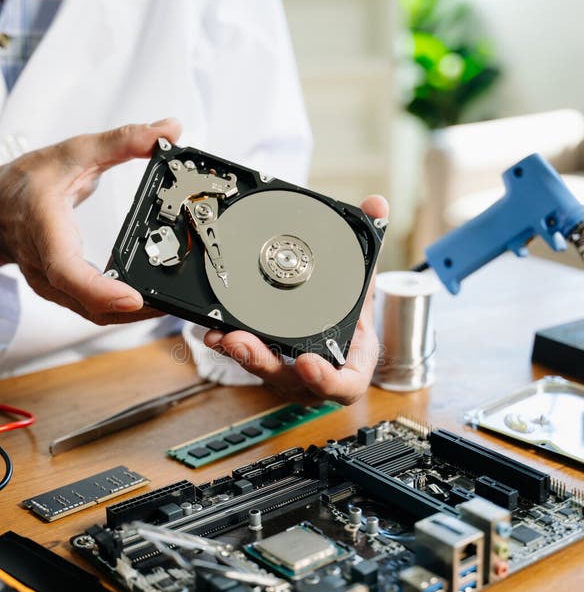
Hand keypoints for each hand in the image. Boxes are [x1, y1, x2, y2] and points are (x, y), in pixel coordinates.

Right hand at [0, 118, 181, 323]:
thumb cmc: (24, 184)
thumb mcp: (72, 152)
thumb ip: (122, 142)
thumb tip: (167, 129)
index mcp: (45, 231)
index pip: (67, 270)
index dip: (100, 290)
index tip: (132, 297)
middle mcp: (47, 267)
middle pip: (89, 304)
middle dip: (133, 310)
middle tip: (172, 303)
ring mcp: (53, 285)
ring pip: (94, 314)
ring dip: (132, 315)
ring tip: (169, 304)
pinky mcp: (63, 293)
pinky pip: (94, 310)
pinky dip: (122, 309)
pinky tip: (148, 300)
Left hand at [204, 194, 387, 404]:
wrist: (339, 331)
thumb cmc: (352, 317)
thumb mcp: (364, 282)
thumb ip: (370, 245)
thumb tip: (377, 205)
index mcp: (352, 364)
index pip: (345, 386)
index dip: (326, 379)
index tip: (307, 362)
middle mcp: (318, 376)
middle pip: (292, 381)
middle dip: (263, 362)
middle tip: (242, 341)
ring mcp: (290, 375)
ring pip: (264, 373)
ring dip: (241, 355)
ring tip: (222, 335)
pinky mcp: (267, 365)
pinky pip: (248, 361)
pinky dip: (230, 347)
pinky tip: (213, 332)